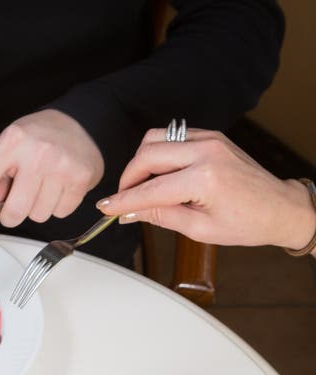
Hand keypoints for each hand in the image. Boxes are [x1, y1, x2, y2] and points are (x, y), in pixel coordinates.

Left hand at [0, 110, 103, 228]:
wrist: (82, 121)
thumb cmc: (41, 136)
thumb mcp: (11, 147)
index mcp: (12, 142)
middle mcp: (37, 153)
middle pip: (14, 211)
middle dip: (13, 213)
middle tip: (20, 196)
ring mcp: (60, 167)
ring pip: (38, 216)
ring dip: (38, 208)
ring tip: (44, 184)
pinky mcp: (80, 179)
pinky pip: (60, 213)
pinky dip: (58, 206)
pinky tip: (60, 186)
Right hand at [96, 130, 315, 252]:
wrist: (278, 207)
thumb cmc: (247, 223)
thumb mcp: (199, 229)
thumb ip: (161, 216)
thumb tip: (131, 212)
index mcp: (205, 179)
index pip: (151, 190)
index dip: (123, 201)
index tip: (106, 208)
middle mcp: (206, 152)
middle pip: (147, 154)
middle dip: (128, 177)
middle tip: (122, 198)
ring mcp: (209, 139)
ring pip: (156, 139)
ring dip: (142, 162)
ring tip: (141, 187)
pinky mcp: (211, 136)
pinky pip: (173, 138)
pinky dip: (159, 155)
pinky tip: (161, 176)